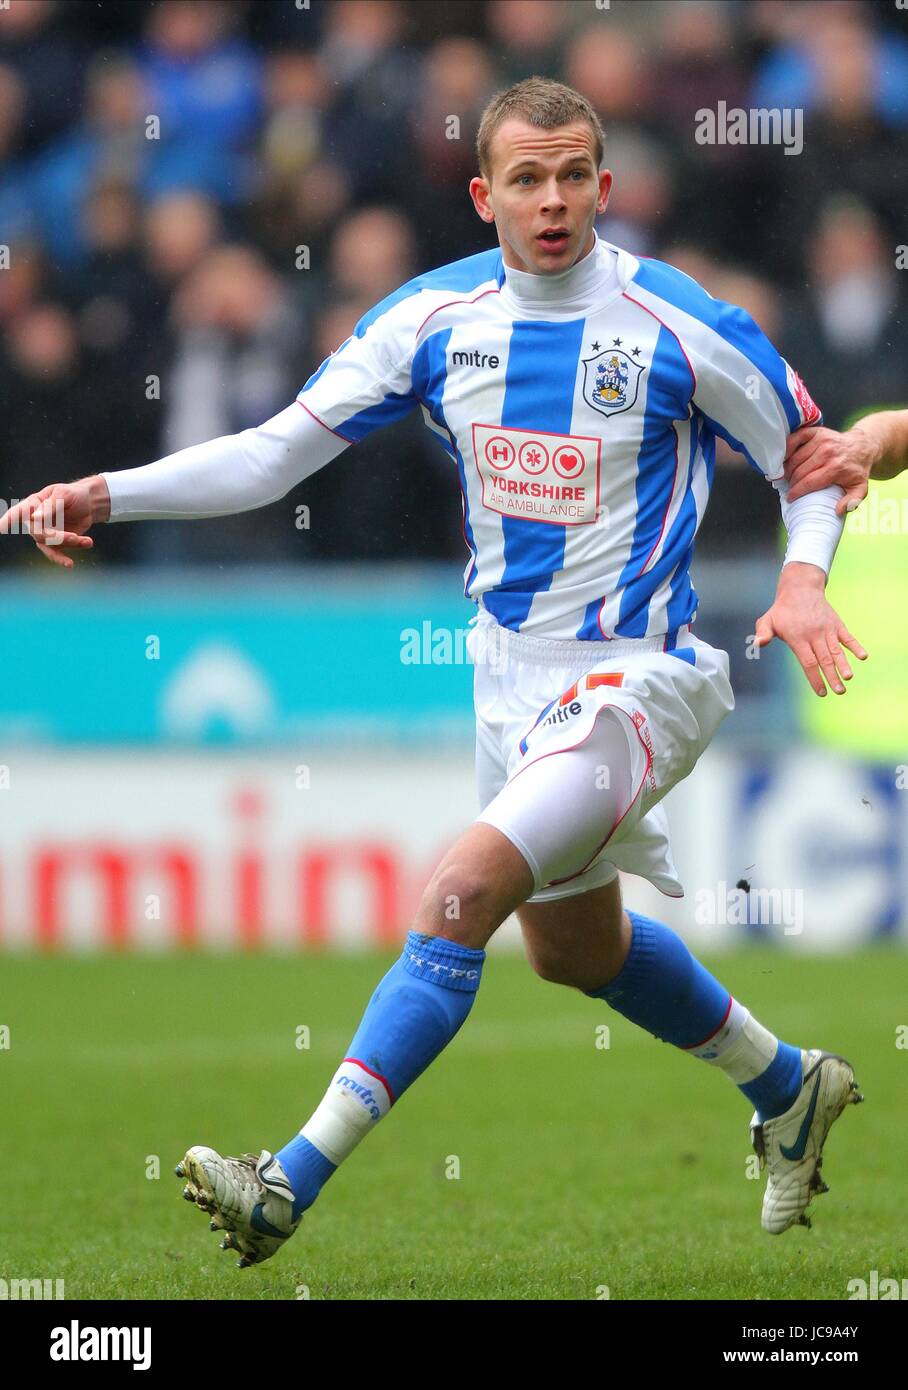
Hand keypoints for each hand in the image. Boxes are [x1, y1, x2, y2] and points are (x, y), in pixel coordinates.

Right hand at [0, 476, 108, 567]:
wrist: (88, 505)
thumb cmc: (73, 495)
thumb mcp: (64, 495)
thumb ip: (50, 506)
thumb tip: (35, 518)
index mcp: (33, 504)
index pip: (18, 512)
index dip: (8, 520)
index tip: (1, 527)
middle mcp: (35, 520)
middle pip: (38, 534)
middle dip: (57, 537)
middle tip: (74, 536)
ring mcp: (44, 533)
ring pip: (50, 545)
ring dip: (68, 545)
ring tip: (86, 541)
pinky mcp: (55, 543)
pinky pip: (58, 553)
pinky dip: (69, 555)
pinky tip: (83, 549)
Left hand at [753, 563, 866, 695]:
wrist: (801, 589)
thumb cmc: (782, 610)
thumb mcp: (767, 620)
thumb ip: (762, 633)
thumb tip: (757, 644)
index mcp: (798, 638)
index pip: (808, 662)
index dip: (815, 678)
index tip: (821, 692)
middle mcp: (814, 635)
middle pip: (824, 659)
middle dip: (832, 676)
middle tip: (839, 691)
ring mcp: (827, 629)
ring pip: (836, 650)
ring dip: (844, 664)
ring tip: (848, 677)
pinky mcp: (837, 624)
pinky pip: (847, 637)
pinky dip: (855, 646)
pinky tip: (863, 656)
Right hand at [783, 425, 877, 515]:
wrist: (863, 446)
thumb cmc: (857, 469)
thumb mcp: (860, 488)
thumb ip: (851, 502)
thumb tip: (838, 510)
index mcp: (836, 467)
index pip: (808, 482)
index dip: (796, 492)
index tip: (790, 498)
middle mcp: (827, 452)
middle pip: (799, 471)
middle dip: (791, 482)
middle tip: (789, 488)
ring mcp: (821, 440)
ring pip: (794, 458)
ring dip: (788, 469)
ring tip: (787, 476)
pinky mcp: (816, 432)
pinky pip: (795, 439)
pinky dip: (787, 449)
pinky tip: (786, 458)